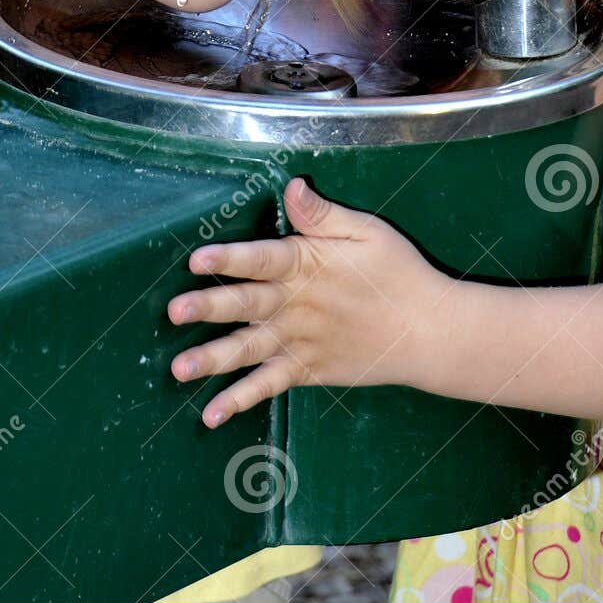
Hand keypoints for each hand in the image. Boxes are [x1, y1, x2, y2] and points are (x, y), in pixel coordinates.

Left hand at [167, 177, 445, 427]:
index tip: (196, 260)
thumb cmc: (397, 274)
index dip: (230, 259)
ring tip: (178, 369)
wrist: (429, 332)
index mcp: (307, 266)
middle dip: (209, 308)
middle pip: (247, 305)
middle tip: (174, 312)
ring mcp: (300, 341)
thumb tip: (292, 187)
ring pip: (249, 350)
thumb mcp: (367, 233)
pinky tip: (211, 414)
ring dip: (213, 358)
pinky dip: (240, 400)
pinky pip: (269, 386)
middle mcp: (297, 305)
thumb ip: (323, 214)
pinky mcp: (307, 370)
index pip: (262, 260)